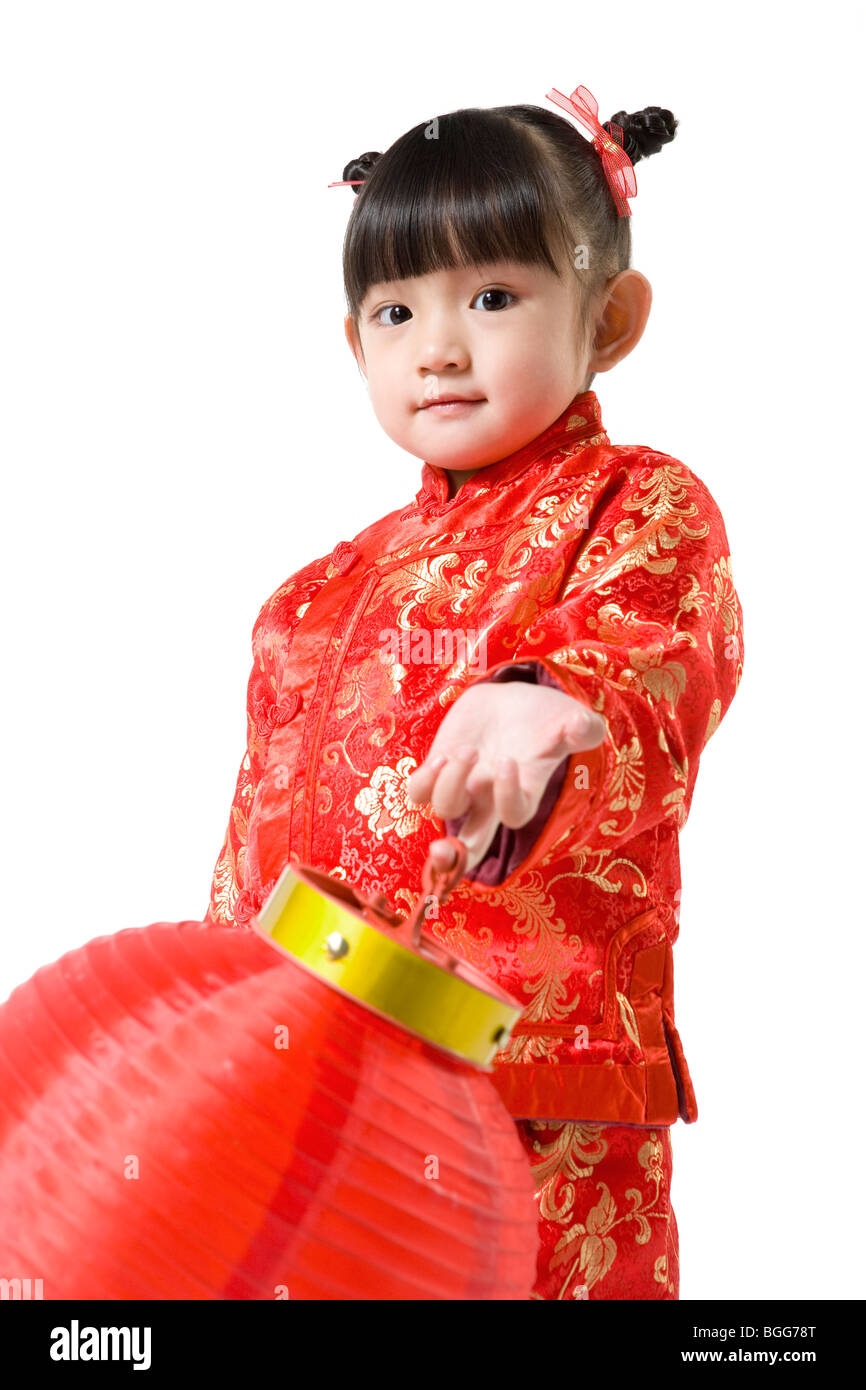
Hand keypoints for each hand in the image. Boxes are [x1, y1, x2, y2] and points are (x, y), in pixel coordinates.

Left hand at [407, 680, 606, 872]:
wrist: (513, 701)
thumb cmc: (546, 719)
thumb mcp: (570, 720)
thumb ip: (582, 727)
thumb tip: (583, 726)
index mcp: (523, 791)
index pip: (514, 816)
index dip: (508, 797)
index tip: (508, 761)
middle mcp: (490, 798)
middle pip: (469, 845)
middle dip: (453, 856)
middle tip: (442, 851)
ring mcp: (462, 785)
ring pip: (444, 809)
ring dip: (450, 783)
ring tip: (468, 751)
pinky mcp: (438, 767)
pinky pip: (419, 791)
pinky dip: (424, 780)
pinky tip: (442, 755)